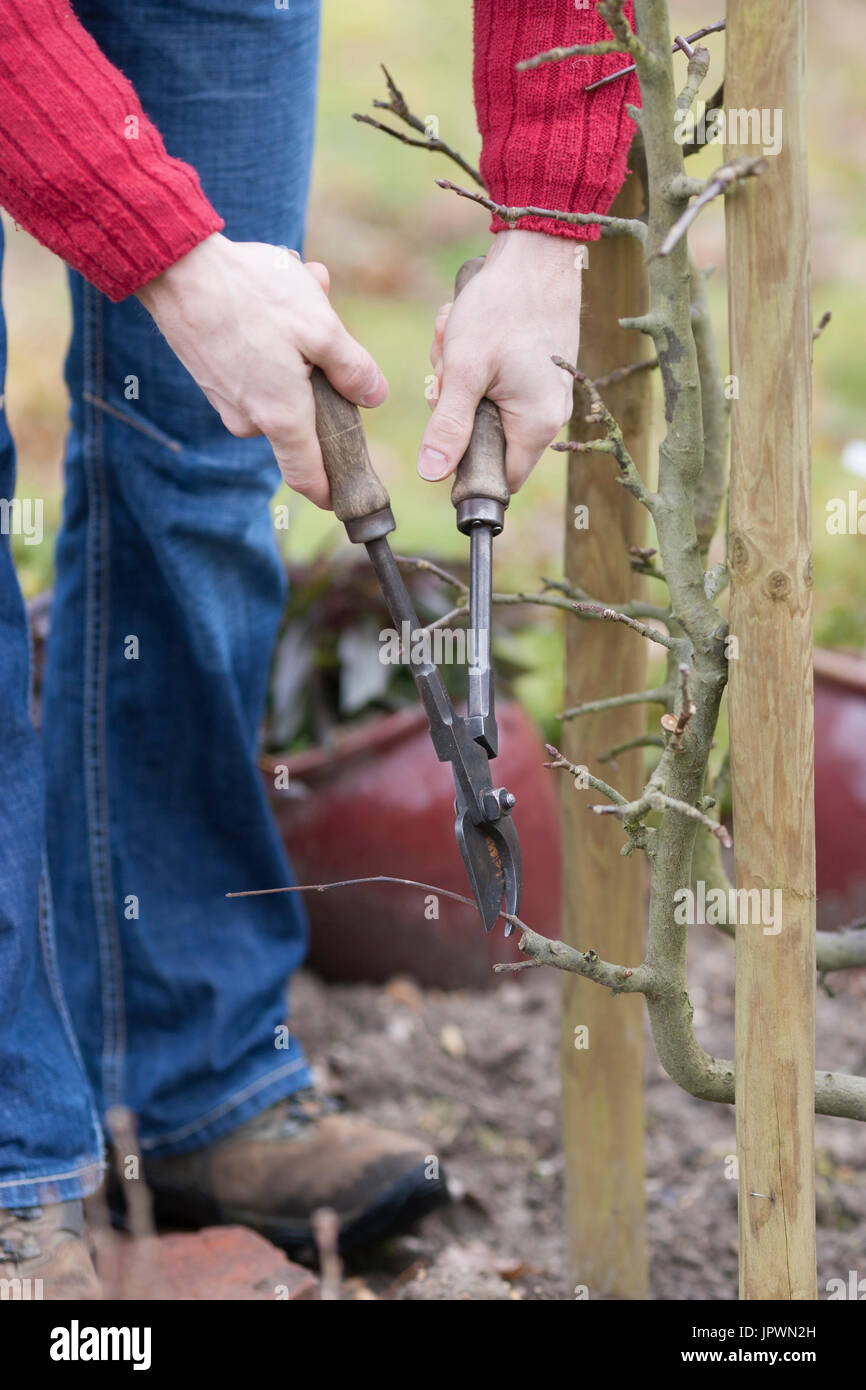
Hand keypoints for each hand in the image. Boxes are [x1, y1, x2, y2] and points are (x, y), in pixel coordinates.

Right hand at [136, 233, 387, 507]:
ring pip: (281, 388)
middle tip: (329, 325)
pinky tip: (272, 298)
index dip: (331, 491)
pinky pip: (257, 371)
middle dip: (323, 381)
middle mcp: (250, 421)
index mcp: (281, 417)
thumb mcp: (321, 326)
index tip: (348, 497)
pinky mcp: (213, 379)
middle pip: (302, 423)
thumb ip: (354, 369)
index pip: (309, 478)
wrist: (176, 268)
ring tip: (301, 293)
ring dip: (300, 350)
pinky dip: (273, 342)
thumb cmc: (253, 294)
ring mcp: (227, 402)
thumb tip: (374, 397)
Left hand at [419, 229, 582, 492]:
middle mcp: (551, 415)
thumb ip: (448, 426)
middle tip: (447, 369)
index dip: (465, 465)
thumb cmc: (503, 307)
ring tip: (458, 338)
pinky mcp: (539, 369)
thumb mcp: (465, 369)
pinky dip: (476, 361)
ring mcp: (547, 390)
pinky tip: (470, 331)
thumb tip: (431, 474)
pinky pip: (498, 382)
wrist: (538, 250)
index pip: (499, 478)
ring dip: (461, 378)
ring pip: (487, 406)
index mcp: (537, 425)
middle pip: (488, 439)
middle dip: (457, 407)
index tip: (444, 428)